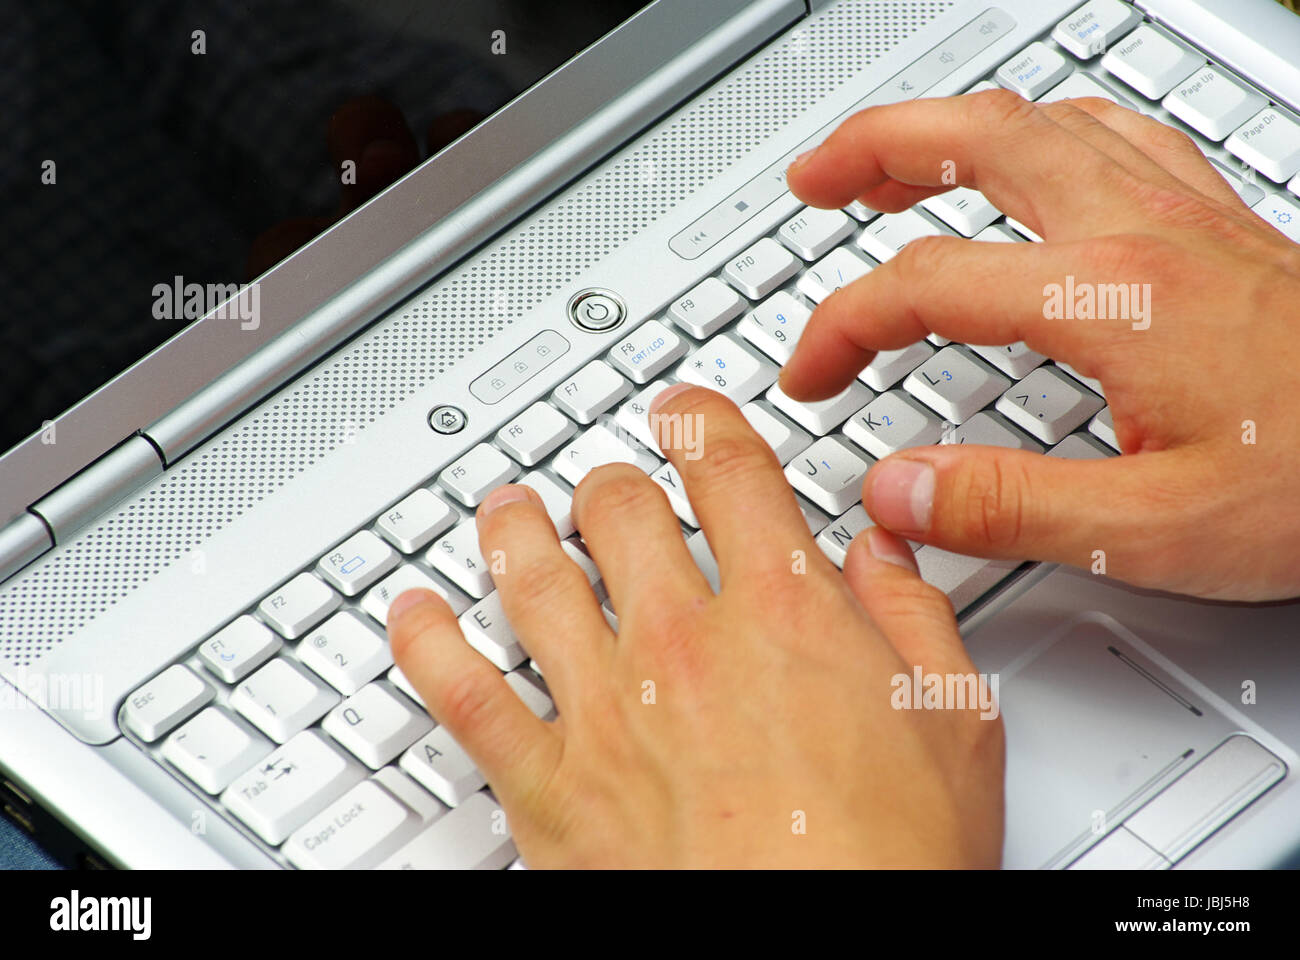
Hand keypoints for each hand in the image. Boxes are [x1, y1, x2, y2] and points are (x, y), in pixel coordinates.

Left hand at [387, 384, 1003, 867]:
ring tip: (508, 512)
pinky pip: (463, 693)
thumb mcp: (952, 726)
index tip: (682, 416)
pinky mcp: (549, 784)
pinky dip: (428, 645)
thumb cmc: (882, 863)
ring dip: (514, 531)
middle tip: (610, 487)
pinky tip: (416, 617)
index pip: (725, 470)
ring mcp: (604, 709)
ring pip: (530, 577)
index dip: (698, 422)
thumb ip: (913, 618)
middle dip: (613, 484)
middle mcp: (681, 643)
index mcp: (782, 612)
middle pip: (618, 510)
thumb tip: (885, 553)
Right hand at [781, 91, 1299, 600]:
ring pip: (1042, 119)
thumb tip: (896, 488)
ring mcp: (1185, 213)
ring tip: (891, 158)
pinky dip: (1042, 130)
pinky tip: (1029, 157)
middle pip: (974, 141)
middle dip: (871, 152)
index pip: (925, 285)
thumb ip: (1007, 508)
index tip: (812, 375)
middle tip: (812, 184)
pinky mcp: (1218, 222)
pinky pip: (1115, 133)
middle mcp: (1142, 231)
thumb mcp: (1154, 530)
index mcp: (1109, 298)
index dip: (842, 325)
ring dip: (948, 129)